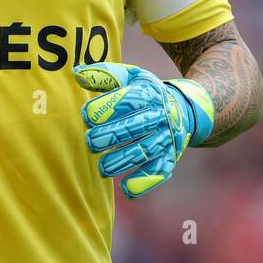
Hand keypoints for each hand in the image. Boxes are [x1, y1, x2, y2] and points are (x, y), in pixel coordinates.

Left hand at [74, 62, 213, 198]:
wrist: (185, 110)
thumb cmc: (147, 93)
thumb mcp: (131, 77)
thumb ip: (105, 75)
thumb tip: (77, 75)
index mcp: (150, 93)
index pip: (129, 99)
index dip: (106, 108)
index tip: (87, 115)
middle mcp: (161, 116)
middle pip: (136, 126)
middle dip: (111, 135)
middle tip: (91, 142)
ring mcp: (167, 138)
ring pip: (144, 151)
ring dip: (122, 161)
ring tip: (102, 168)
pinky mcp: (170, 158)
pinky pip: (158, 172)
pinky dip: (144, 182)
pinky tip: (126, 188)